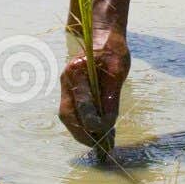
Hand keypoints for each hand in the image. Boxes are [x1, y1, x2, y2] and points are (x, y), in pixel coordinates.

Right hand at [59, 31, 130, 149]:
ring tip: (100, 143)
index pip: (83, 104)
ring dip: (82, 133)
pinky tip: (97, 132)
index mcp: (77, 71)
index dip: (93, 122)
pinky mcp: (70, 90)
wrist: (104, 36)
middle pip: (68, 115)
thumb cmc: (113, 50)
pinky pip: (72, 112)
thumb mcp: (118, 71)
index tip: (107, 133)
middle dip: (83, 134)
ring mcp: (66, 85)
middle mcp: (67, 80)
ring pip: (68, 116)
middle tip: (101, 147)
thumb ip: (111, 97)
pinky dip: (82, 124)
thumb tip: (107, 124)